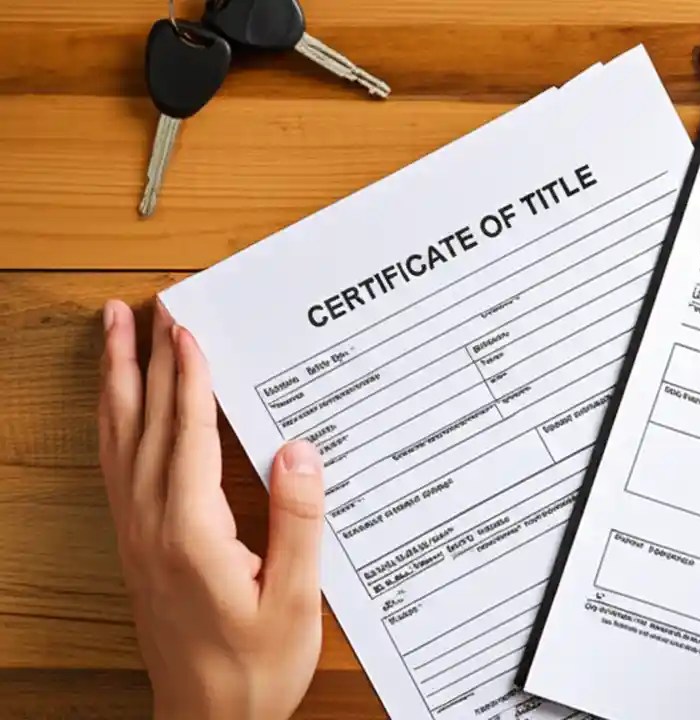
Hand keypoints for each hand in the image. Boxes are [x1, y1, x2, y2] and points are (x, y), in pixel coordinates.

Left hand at [97, 299, 324, 719]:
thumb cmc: (256, 668)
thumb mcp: (296, 601)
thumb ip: (298, 524)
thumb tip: (299, 452)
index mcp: (192, 534)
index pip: (187, 437)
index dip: (188, 379)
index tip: (186, 329)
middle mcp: (153, 527)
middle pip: (140, 425)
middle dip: (139, 361)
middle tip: (140, 309)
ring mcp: (137, 537)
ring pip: (118, 442)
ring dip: (114, 383)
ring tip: (111, 336)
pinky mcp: (137, 548)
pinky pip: (116, 468)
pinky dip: (114, 425)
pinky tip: (118, 410)